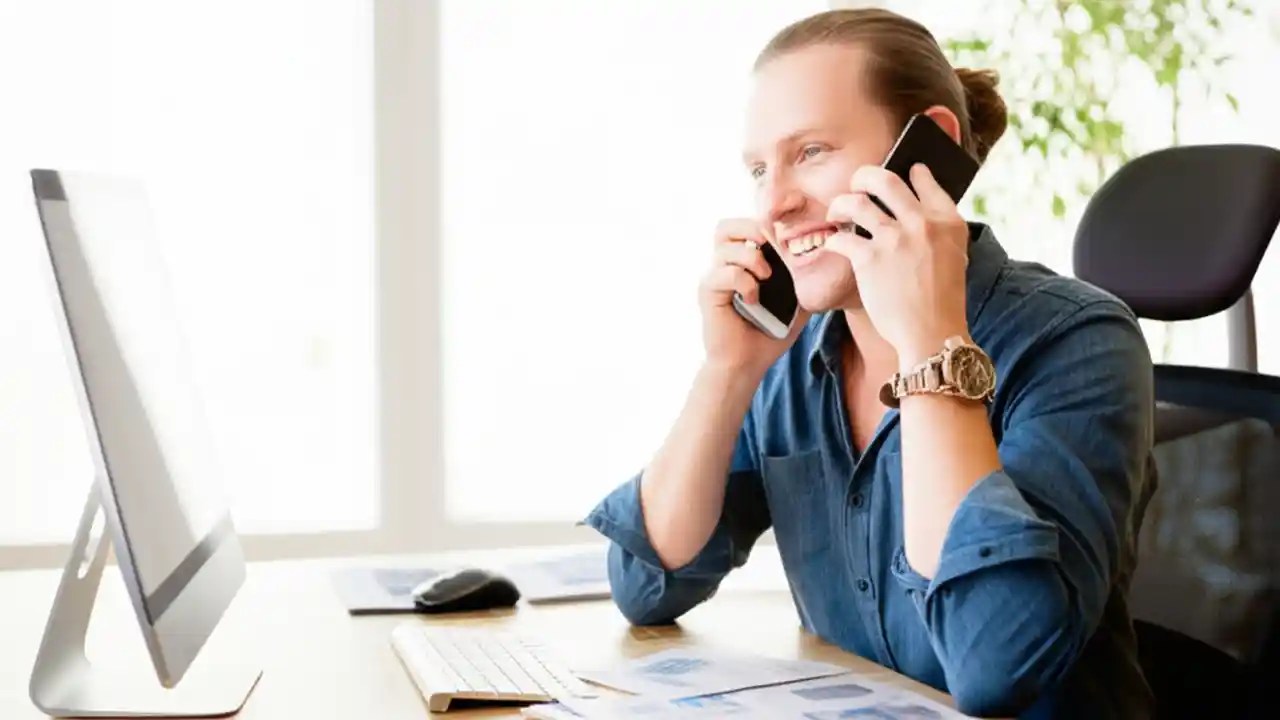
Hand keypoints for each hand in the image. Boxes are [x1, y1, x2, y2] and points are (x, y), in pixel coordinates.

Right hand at [699, 219, 808, 375]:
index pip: (745, 226)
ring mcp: (714, 277)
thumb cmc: (769, 334)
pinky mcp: (707, 292)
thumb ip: (805, 279)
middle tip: (771, 245)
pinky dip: (743, 281)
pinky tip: (753, 298)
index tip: (786, 237)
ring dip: (751, 258)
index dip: (763, 224)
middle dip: (751, 229)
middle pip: (725, 227)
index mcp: (743, 262)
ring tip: (766, 277)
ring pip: (725, 247)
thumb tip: (832, 261)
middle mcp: (724, 266)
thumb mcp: (796, 301)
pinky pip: (724, 273)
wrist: (746, 365)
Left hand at [824, 164, 970, 367]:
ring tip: (836, 212)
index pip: (924, 179)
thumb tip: (912, 210)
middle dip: (863, 176)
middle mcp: (921, 223)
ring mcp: (893, 239)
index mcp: (947, 221)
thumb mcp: (953, 257)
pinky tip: (833, 244)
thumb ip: (936, 231)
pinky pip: (840, 237)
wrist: (931, 334)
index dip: (910, 172)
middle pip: (884, 179)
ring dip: (840, 204)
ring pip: (856, 202)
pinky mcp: (869, 259)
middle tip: (856, 184)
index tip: (901, 169)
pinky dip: (833, 240)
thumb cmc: (942, 301)